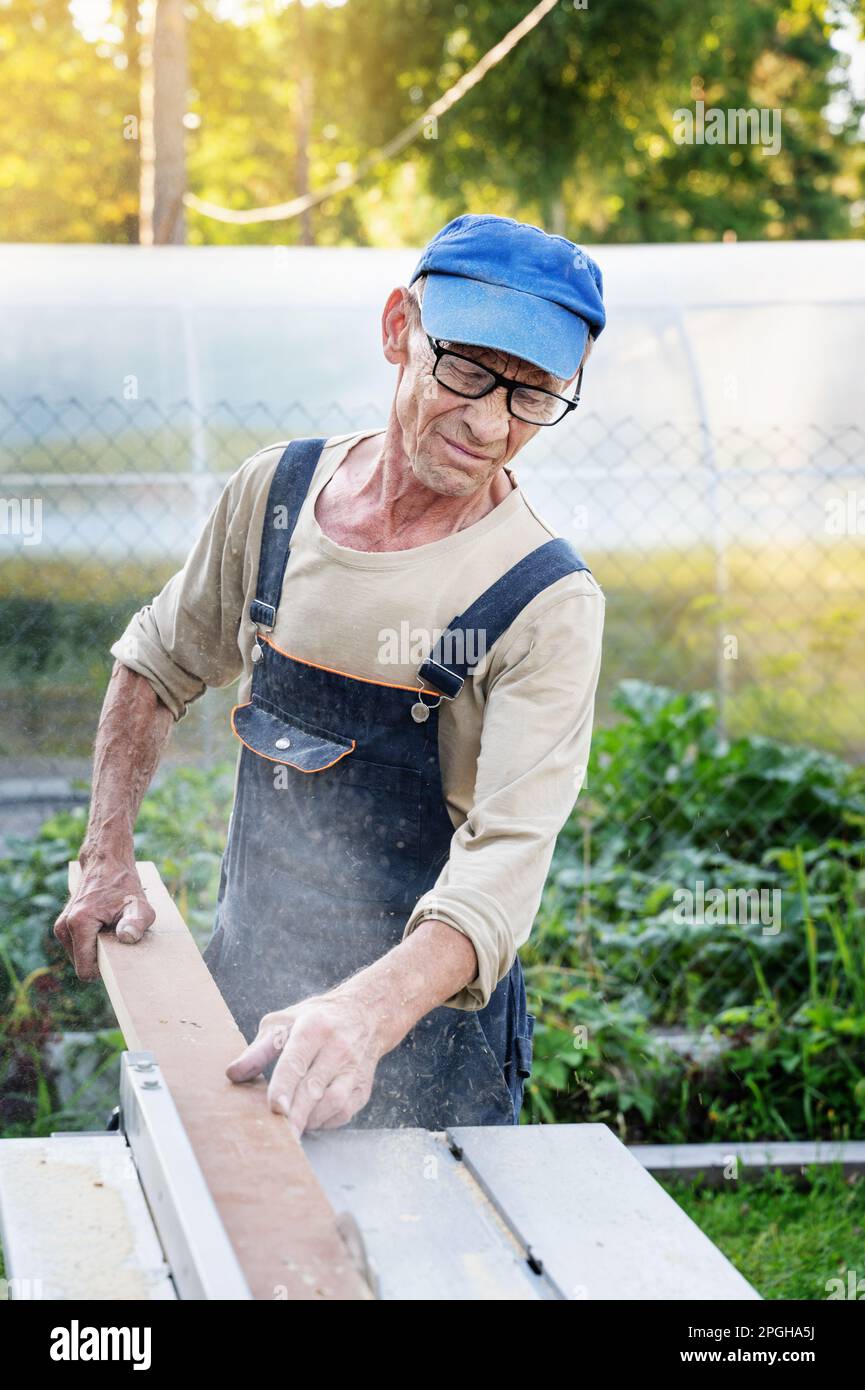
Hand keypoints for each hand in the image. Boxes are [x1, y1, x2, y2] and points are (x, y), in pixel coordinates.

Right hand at [54, 857, 154, 980]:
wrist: (107, 862)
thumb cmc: (125, 885)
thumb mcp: (140, 905)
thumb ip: (136, 923)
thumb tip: (126, 937)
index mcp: (79, 924)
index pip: (85, 970)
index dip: (104, 971)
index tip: (120, 959)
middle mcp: (64, 927)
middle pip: (83, 964)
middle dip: (102, 958)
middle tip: (118, 939)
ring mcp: (61, 927)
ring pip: (80, 956)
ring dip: (97, 949)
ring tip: (111, 930)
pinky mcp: (63, 926)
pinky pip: (79, 947)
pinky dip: (92, 943)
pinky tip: (105, 929)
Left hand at [224, 990, 384, 1136]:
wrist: (365, 1013)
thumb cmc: (316, 1020)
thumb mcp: (285, 1022)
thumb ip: (258, 1049)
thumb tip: (233, 1074)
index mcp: (313, 1028)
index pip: (296, 1061)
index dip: (284, 1087)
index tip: (275, 1108)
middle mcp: (337, 1048)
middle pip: (315, 1087)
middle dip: (296, 1114)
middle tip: (280, 1135)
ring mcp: (354, 1068)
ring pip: (334, 1102)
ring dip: (310, 1119)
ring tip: (292, 1125)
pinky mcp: (363, 1086)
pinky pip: (344, 1112)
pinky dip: (325, 1121)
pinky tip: (311, 1118)